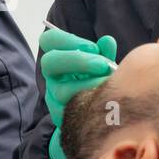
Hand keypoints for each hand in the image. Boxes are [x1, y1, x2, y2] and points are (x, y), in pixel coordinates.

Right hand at [39, 26, 116, 158]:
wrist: (95, 117)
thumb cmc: (97, 83)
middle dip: (78, 60)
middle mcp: (53, 77)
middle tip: (102, 64)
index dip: (68, 40)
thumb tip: (107, 41)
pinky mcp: (62, 118)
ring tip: (108, 85)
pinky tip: (106, 101)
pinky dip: (91, 105)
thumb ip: (103, 53)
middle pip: (50, 62)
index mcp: (60, 59)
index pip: (49, 40)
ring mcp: (55, 98)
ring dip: (88, 85)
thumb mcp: (101, 66)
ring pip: (61, 90)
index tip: (93, 47)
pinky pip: (71, 112)